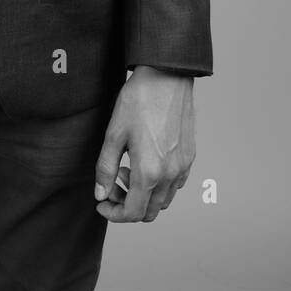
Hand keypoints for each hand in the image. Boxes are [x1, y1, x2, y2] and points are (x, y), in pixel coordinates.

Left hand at [93, 67, 195, 221]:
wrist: (167, 76)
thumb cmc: (138, 101)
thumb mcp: (114, 134)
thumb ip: (106, 169)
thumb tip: (100, 195)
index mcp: (149, 172)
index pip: (133, 213)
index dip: (114, 214)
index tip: (101, 204)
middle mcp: (170, 175)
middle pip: (149, 212)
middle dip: (127, 205)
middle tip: (113, 183)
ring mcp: (183, 167)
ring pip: (164, 200)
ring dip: (143, 195)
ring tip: (128, 168)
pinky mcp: (189, 157)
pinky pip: (175, 184)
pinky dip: (159, 184)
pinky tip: (146, 162)